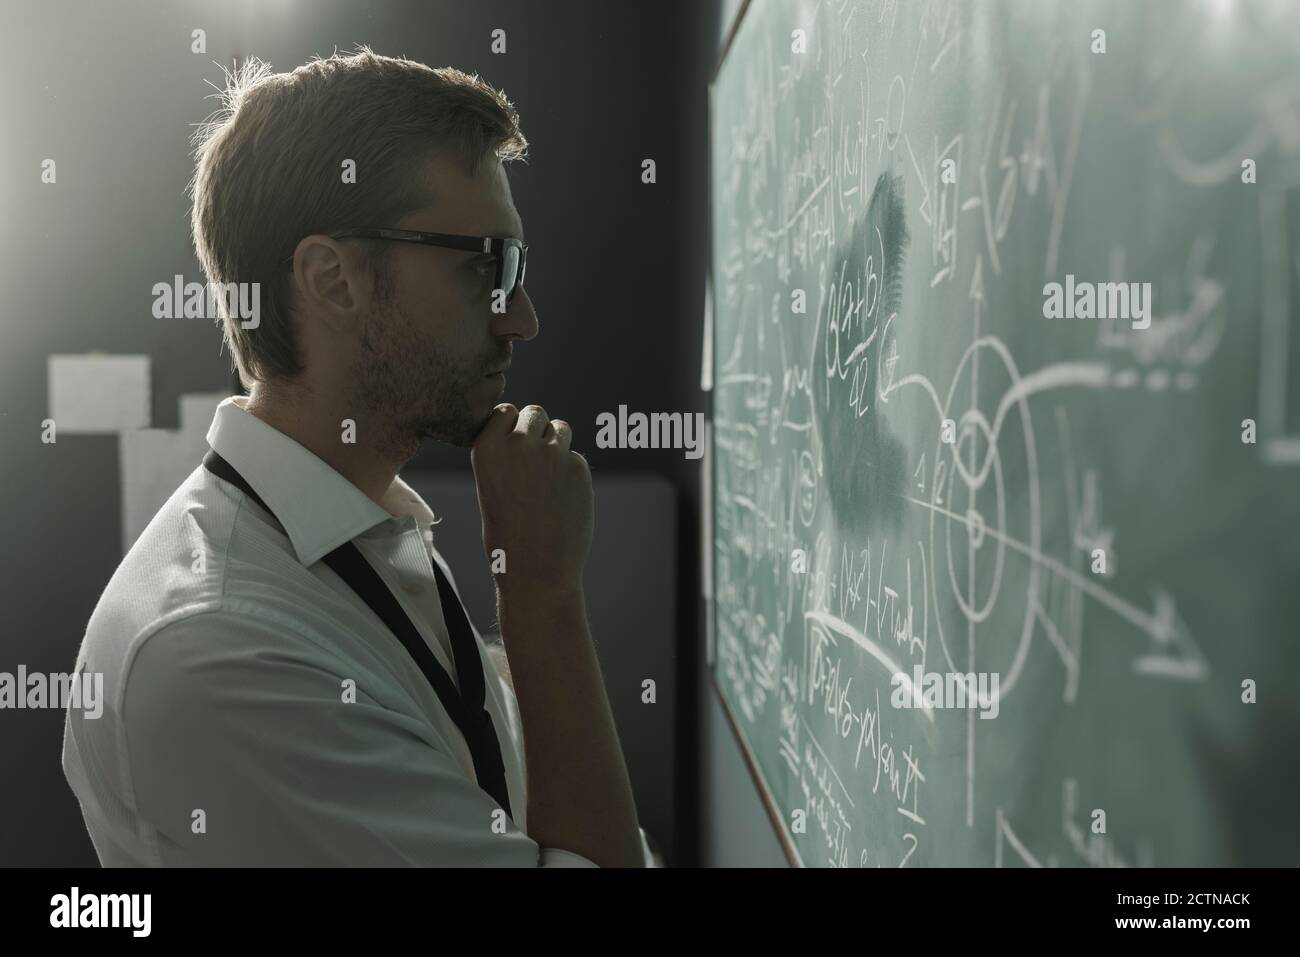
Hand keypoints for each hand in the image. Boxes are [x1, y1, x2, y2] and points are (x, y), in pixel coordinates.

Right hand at [470, 403, 592, 595]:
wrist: (536, 571)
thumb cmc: (507, 537)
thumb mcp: (490, 489)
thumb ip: (506, 456)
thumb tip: (528, 432)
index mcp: (487, 448)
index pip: (505, 411)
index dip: (512, 427)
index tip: (513, 447)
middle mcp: (518, 444)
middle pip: (535, 413)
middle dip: (537, 430)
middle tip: (535, 462)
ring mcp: (551, 454)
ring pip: (560, 429)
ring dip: (557, 445)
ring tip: (548, 480)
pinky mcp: (578, 467)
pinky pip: (575, 457)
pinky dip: (571, 472)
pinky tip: (562, 499)